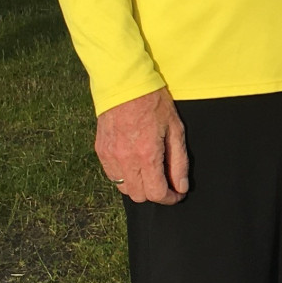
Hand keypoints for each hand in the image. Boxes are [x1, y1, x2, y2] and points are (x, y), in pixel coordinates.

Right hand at [95, 86, 188, 203]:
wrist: (124, 83)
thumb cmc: (154, 102)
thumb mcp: (175, 128)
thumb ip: (178, 160)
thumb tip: (181, 187)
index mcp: (147, 154)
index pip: (156, 193)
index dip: (170, 198)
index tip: (177, 195)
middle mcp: (125, 160)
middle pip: (139, 196)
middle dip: (154, 193)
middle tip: (165, 181)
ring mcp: (110, 156)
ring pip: (124, 188)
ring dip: (138, 186)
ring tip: (150, 171)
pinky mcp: (100, 151)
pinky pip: (112, 175)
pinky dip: (124, 176)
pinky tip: (134, 163)